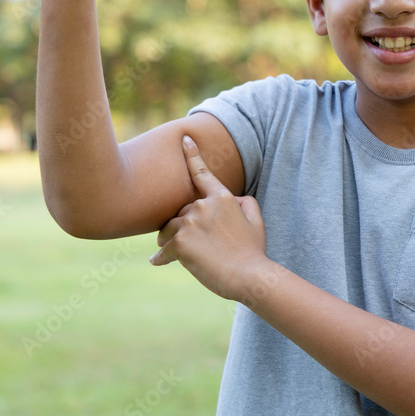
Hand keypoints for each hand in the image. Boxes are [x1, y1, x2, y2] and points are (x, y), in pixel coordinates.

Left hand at [150, 136, 268, 302]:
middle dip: (183, 227)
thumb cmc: (253, 252)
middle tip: (198, 246)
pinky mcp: (180, 243)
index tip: (184, 138)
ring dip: (171, 241)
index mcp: (223, 198)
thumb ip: (246, 203)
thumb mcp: (257, 222)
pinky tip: (158, 262)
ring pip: (169, 229)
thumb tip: (234, 198)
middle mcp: (204, 206)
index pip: (203, 174)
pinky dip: (160, 257)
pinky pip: (163, 249)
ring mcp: (190, 223)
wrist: (249, 276)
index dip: (192, 155)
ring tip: (182, 256)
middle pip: (181, 212)